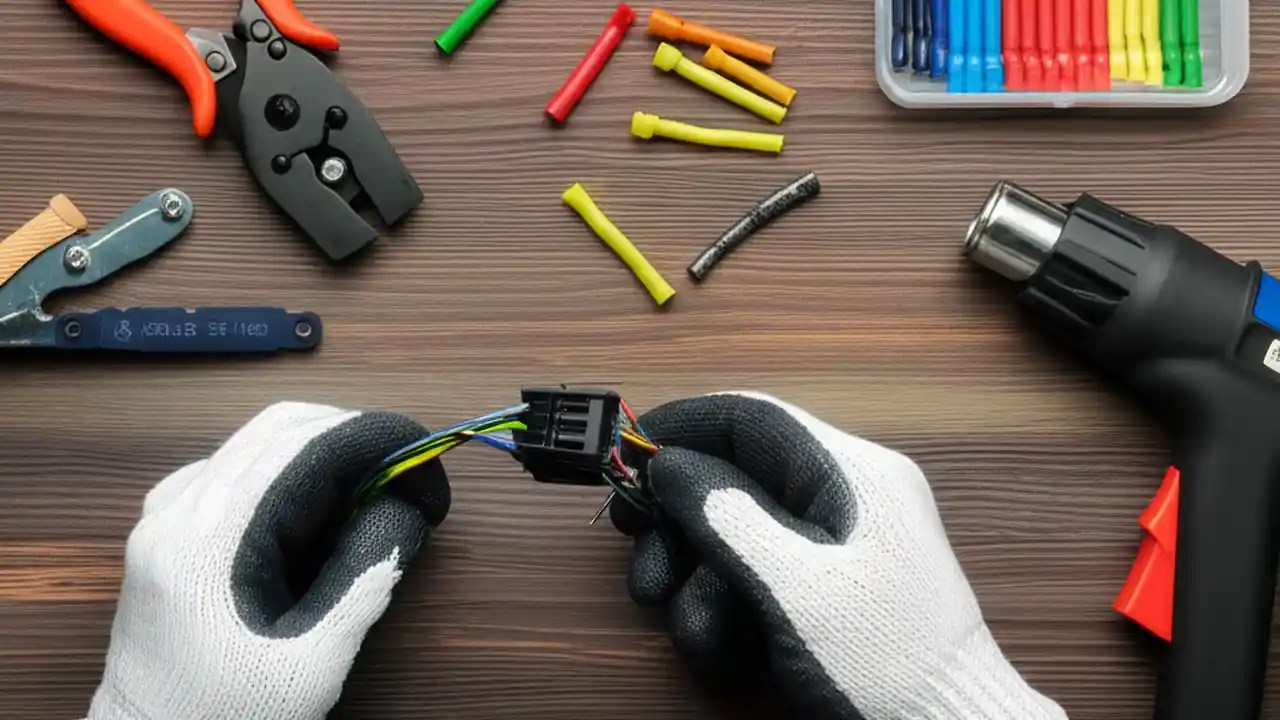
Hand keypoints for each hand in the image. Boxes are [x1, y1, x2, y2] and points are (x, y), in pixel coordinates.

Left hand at [89, 402, 448, 719]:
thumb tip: (405, 507)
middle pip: (281, 426)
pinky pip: (234, 470)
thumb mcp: (313, 661)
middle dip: (355, 438)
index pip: (308, 447)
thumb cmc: (227, 715)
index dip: (379, 443)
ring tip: (370, 502)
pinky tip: (315, 519)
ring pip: (257, 442)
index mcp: (209, 542)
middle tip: (406, 481)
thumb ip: (363, 578)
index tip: (427, 470)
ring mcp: (164, 517)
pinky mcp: (165, 530)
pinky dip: (287, 473)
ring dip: (323, 453)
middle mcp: (177, 512)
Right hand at [612, 393, 1064, 719]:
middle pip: (732, 481)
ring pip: (735, 538)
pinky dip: (728, 614)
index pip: (751, 418)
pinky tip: (727, 655)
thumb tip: (669, 465)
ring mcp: (834, 547)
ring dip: (699, 589)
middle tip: (646, 578)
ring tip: (697, 637)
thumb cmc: (888, 664)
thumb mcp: (796, 588)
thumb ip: (727, 517)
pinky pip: (756, 579)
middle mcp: (843, 498)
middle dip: (679, 532)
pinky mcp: (824, 591)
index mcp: (852, 474)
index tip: (625, 458)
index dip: (681, 428)